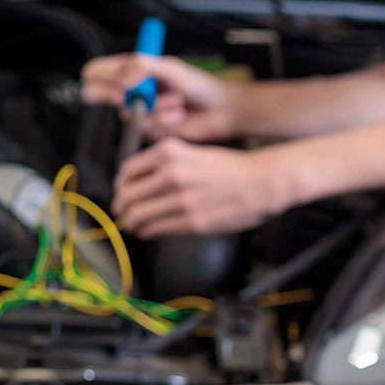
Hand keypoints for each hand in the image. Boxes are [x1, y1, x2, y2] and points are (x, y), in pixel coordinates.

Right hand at [80, 52, 241, 143]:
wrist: (220, 110)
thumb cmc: (199, 84)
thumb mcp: (170, 67)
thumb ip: (142, 67)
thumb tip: (120, 79)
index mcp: (131, 69)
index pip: (96, 71)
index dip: (98, 77)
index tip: (118, 82)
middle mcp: (131, 89)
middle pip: (99, 94)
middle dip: (117, 96)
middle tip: (130, 96)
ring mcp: (139, 110)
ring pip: (127, 113)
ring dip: (155, 107)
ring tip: (176, 102)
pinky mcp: (149, 128)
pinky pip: (144, 127)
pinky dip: (164, 120)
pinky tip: (178, 114)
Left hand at [111, 140, 289, 238]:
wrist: (263, 181)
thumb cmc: (231, 168)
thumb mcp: (193, 151)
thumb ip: (165, 163)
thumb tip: (139, 181)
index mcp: (169, 152)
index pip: (127, 171)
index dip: (121, 185)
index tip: (122, 191)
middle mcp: (171, 174)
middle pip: (126, 195)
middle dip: (121, 206)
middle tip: (122, 212)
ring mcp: (180, 199)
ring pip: (137, 215)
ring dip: (131, 223)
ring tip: (133, 225)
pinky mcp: (191, 221)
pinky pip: (155, 229)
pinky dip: (146, 232)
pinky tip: (149, 231)